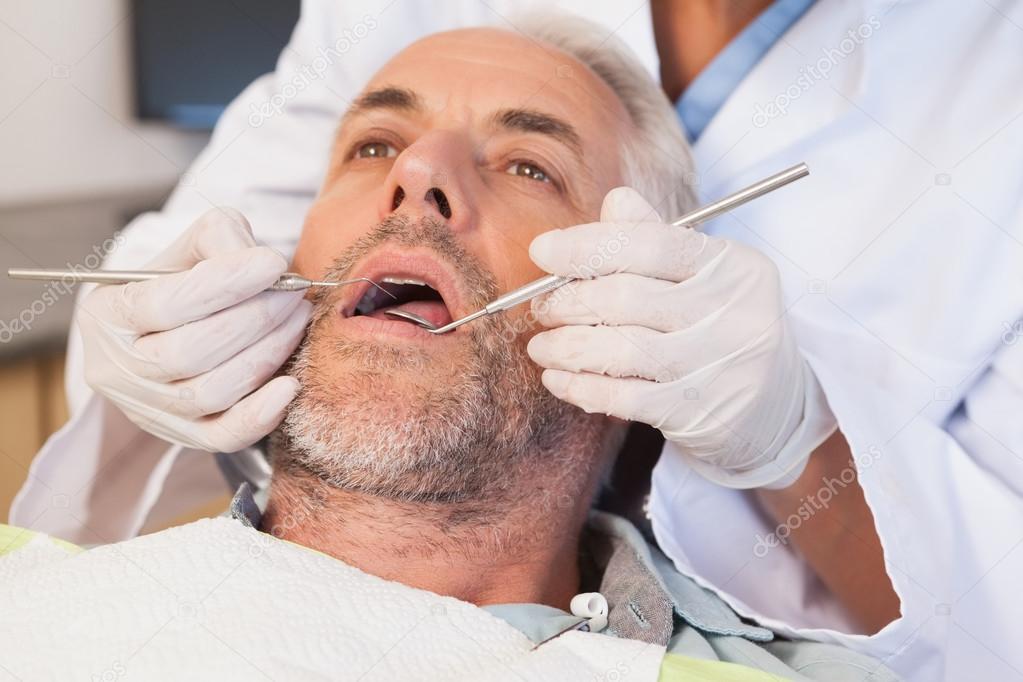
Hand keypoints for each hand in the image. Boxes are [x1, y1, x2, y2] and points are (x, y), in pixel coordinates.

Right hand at [78, 207, 311, 451]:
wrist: (167, 331)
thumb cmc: (182, 282)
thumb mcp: (189, 248)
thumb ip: (219, 239)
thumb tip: (262, 263)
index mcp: (108, 314)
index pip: (163, 303)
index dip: (224, 283)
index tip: (273, 263)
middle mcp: (117, 368)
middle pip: (188, 353)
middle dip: (254, 320)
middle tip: (294, 296)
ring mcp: (148, 408)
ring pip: (209, 393)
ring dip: (266, 354)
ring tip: (297, 320)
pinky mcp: (182, 436)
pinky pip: (222, 437)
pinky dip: (260, 415)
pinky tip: (291, 384)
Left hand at [526, 187, 834, 487]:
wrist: (776, 407)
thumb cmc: (722, 327)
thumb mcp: (705, 276)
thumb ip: (657, 238)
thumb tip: (614, 200)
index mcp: (732, 265)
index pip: (649, 244)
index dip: (587, 245)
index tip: (541, 251)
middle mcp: (733, 312)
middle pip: (626, 297)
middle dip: (568, 301)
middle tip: (541, 308)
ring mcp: (719, 366)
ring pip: (620, 350)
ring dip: (566, 347)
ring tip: (542, 346)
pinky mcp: (701, 412)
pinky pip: (624, 397)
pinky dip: (580, 387)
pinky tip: (557, 380)